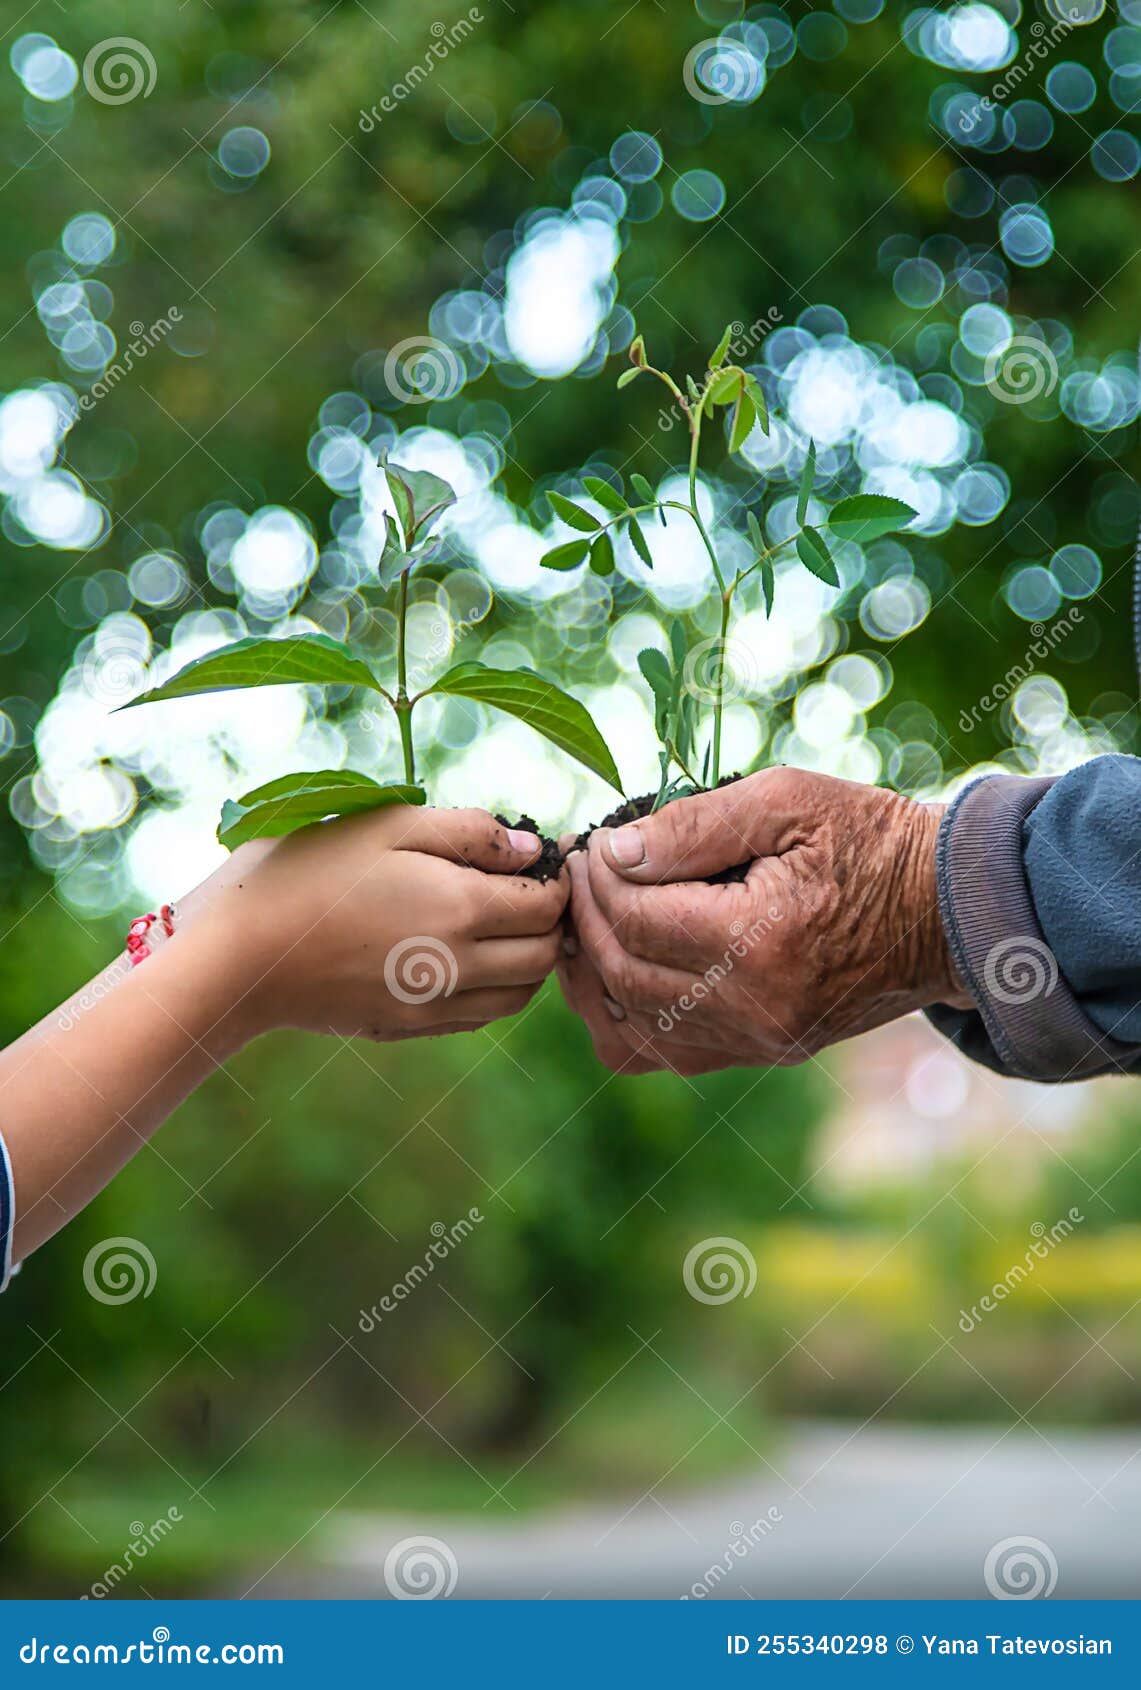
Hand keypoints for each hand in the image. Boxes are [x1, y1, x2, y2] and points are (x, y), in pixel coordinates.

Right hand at [181, 807, 567, 1043]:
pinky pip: (480, 1017)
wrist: (238, 955)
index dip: (556, 878)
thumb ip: (468, 832)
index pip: (547, 903)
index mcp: (461, 909)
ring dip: (527, 959)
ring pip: (520, 995)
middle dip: (549, 920)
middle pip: (544, 954)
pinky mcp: (408, 1027)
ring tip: (502, 922)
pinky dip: (494, 990)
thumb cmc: (306, 871)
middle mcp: (460, 967)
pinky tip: (467, 957)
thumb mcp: (386, 825)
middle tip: (528, 889)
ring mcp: (435, 1005)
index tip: (543, 858)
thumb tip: (531, 850)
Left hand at [559, 768, 969, 1074]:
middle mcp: (755, 1008)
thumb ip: (695, 824)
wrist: (949, 909)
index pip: (638, 920)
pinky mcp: (764, 1051)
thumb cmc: (871, 840)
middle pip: (624, 976)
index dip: (599, 879)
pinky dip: (625, 1017)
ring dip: (593, 974)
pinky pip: (666, 1055)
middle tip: (579, 875)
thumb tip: (615, 852)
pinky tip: (617, 970)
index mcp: (760, 942)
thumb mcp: (790, 801)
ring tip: (586, 920)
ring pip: (632, 1029)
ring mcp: (759, 1040)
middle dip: (587, 921)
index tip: (592, 845)